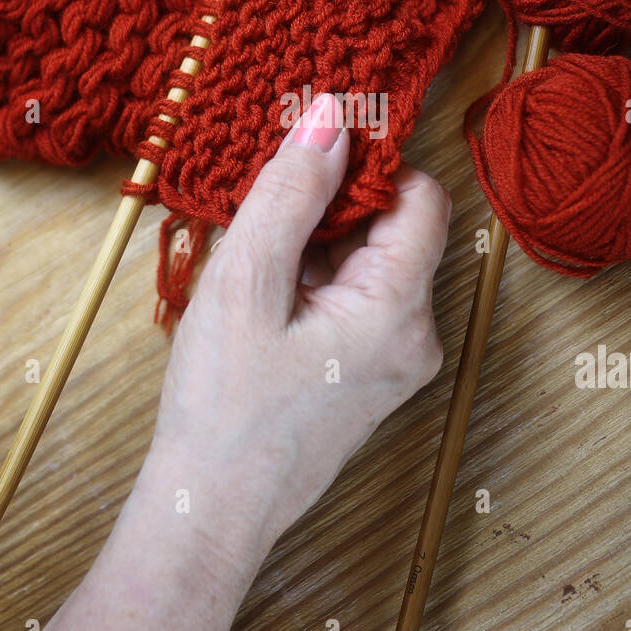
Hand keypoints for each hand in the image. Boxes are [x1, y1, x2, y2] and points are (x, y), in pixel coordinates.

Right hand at [0, 94, 448, 630]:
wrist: (208, 515)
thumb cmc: (225, 406)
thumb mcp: (247, 282)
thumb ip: (292, 192)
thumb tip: (332, 115)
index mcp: (400, 310)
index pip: (422, 199)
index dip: (373, 165)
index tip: (311, 156)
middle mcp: (416, 337)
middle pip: (397, 231)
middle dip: (334, 208)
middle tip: (266, 216)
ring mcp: (396, 364)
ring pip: (373, 266)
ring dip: (319, 247)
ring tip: (256, 268)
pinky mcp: (369, 380)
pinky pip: (358, 303)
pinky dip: (317, 284)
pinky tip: (264, 302)